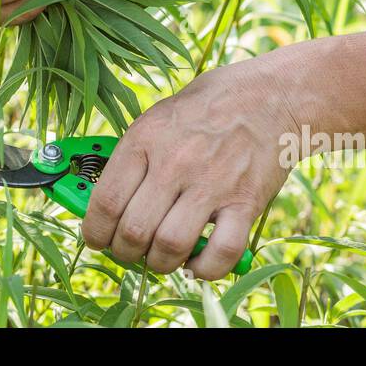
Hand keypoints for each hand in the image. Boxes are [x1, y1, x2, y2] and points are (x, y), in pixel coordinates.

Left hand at [81, 60, 298, 278]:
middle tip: (131, 251)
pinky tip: (198, 261)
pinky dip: (204, 269)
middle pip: (134, 231)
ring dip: (160, 263)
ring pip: (170, 246)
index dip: (95, 232)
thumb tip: (103, 201)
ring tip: (162, 256)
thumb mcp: (158, 117)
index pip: (105, 202)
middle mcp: (174, 162)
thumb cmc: (207, 107)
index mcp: (145, 139)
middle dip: (125, 253)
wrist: (270, 96)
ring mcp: (212, 183)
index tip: (98, 240)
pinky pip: (220, 253)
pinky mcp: (246, 202)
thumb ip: (133, 157)